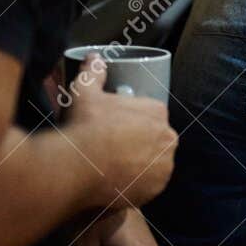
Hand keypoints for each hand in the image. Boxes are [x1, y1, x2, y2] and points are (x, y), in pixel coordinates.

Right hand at [66, 54, 177, 207]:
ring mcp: (164, 165)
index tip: (115, 129)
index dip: (131, 122)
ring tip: (115, 167)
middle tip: (113, 149)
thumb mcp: (85, 92)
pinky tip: (120, 181)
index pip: (150, 115)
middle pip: (154, 139)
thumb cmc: (84, 126)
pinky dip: (138, 184)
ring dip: (140, 164)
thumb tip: (94, 57)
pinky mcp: (156, 188)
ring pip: (154, 163)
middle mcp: (167, 138)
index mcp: (157, 112)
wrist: (77, 167)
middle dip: (137, 143)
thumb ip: (93, 72)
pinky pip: (150, 184)